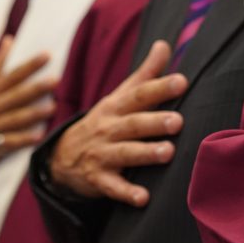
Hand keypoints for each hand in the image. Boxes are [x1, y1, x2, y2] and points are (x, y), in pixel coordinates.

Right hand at [0, 37, 53, 191]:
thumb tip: (10, 39)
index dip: (30, 65)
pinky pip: (8, 142)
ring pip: (13, 119)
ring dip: (33, 114)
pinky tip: (39, 136)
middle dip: (35, 88)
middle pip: (15, 96)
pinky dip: (23, 139)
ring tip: (53, 107)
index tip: (47, 55)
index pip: (13, 75)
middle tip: (55, 80)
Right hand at [49, 41, 185, 206]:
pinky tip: (143, 198)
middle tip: (177, 121)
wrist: (62, 157)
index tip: (181, 81)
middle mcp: (109, 129)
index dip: (159, 87)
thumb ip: (145, 74)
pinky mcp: (98, 180)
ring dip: (145, 153)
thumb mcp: (119, 96)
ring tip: (168, 153)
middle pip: (132, 124)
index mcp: (116, 107)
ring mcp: (102, 154)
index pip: (139, 94)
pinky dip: (126, 193)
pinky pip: (112, 188)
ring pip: (124, 153)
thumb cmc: (104, 122)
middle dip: (154, 122)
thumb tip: (164, 44)